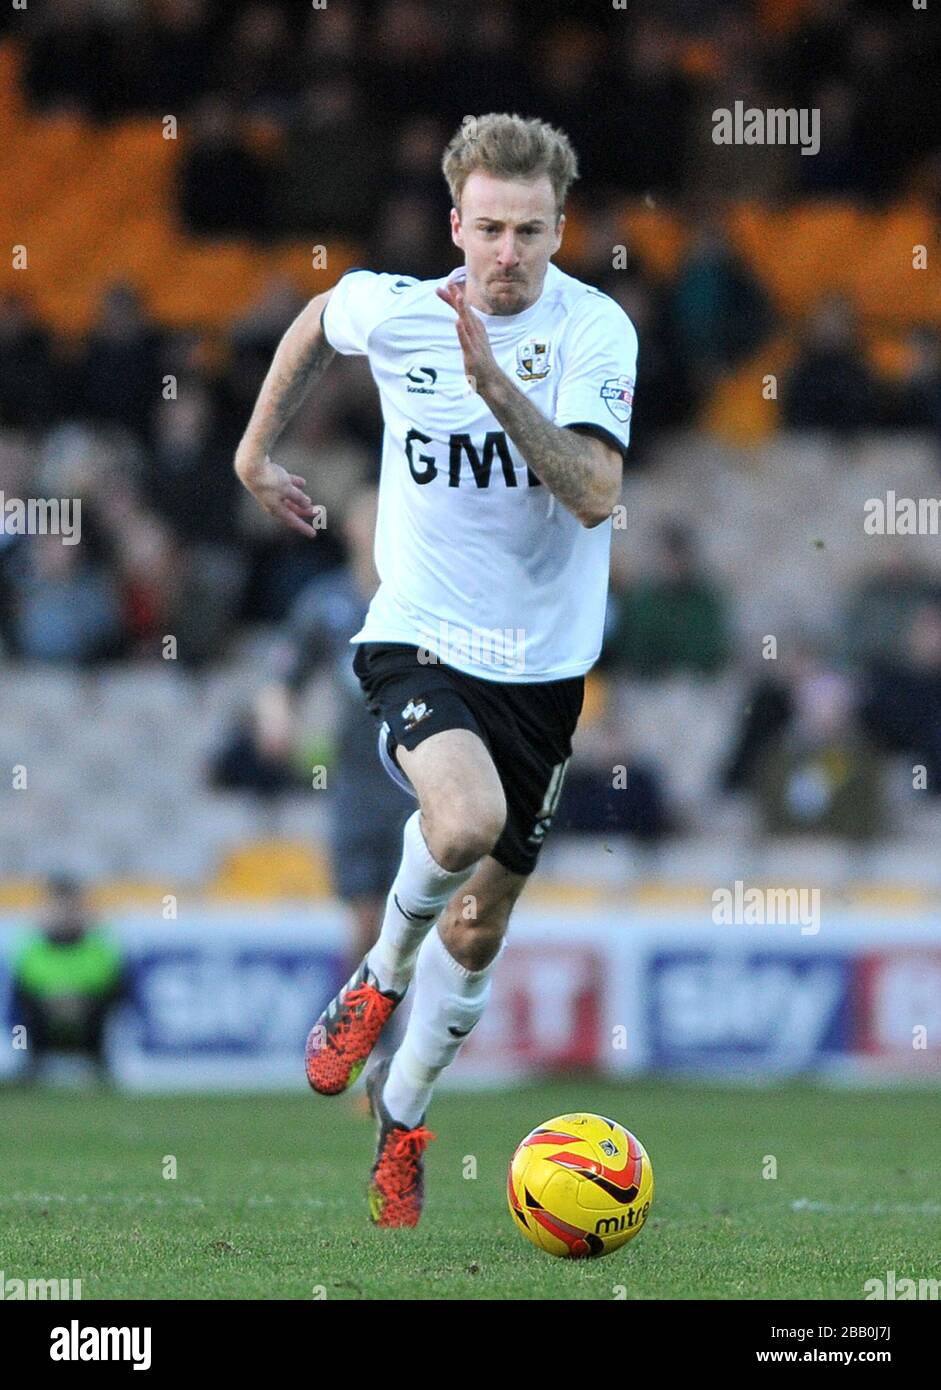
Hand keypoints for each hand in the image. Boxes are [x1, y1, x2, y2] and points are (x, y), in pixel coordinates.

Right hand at [237, 456, 319, 537]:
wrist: (251, 465)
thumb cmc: (269, 480)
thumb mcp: (288, 490)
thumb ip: (298, 498)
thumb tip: (307, 504)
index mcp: (276, 509)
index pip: (292, 521)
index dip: (304, 527)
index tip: (313, 534)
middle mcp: (272, 502)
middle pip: (292, 510)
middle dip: (305, 511)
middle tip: (318, 512)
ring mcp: (270, 491)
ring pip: (288, 499)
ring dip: (299, 500)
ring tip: (309, 500)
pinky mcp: (270, 480)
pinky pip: (285, 484)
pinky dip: (294, 485)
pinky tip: (303, 483)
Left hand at [435, 278, 501, 395]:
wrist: (492, 381)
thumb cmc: (481, 361)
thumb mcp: (472, 342)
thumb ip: (466, 331)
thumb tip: (460, 319)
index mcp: (476, 329)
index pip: (464, 310)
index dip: (455, 297)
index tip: (447, 284)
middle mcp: (477, 333)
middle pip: (466, 312)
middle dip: (457, 297)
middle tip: (449, 282)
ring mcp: (476, 343)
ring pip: (468, 323)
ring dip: (463, 309)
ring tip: (457, 296)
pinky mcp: (473, 355)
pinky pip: (466, 342)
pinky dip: (462, 332)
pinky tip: (457, 322)